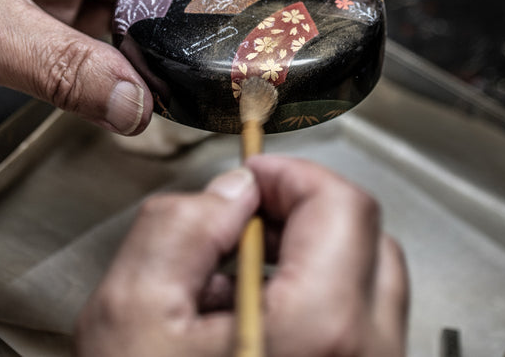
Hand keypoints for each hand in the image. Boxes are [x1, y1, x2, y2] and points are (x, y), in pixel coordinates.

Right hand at [74, 155, 408, 355]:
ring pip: (372, 283)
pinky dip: (321, 303)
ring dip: (314, 258)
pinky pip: (363, 329)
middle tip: (246, 221)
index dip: (292, 174)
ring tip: (241, 279)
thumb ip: (180, 228)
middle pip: (369, 238)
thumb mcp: (132, 316)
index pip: (344, 205)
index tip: (253, 179)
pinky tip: (258, 322)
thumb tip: (230, 194)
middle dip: (305, 213)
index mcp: (321, 330)